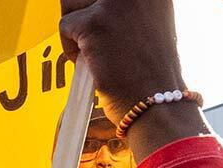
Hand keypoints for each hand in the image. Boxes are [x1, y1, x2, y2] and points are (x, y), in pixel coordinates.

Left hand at [59, 0, 182, 119]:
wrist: (157, 102)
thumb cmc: (153, 72)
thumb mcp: (149, 24)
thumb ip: (124, 10)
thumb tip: (95, 4)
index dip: (96, 6)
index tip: (99, 17)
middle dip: (83, 12)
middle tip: (95, 36)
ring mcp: (114, 3)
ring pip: (71, 2)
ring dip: (76, 27)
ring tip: (94, 48)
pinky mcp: (95, 23)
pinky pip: (65, 25)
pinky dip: (70, 48)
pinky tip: (92, 62)